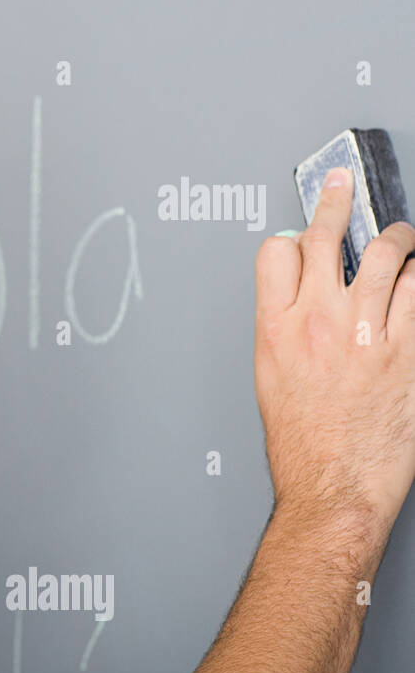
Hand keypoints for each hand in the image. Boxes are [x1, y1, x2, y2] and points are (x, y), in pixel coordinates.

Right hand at [254, 166, 414, 540]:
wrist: (336, 487)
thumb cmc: (303, 444)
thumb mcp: (271, 378)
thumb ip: (284, 329)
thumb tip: (300, 297)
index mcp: (277, 329)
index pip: (277, 251)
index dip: (290, 237)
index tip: (301, 230)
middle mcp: (322, 323)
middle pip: (329, 237)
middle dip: (338, 201)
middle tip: (344, 185)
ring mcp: (371, 334)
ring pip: (387, 255)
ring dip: (395, 240)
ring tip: (399, 238)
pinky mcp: (412, 351)